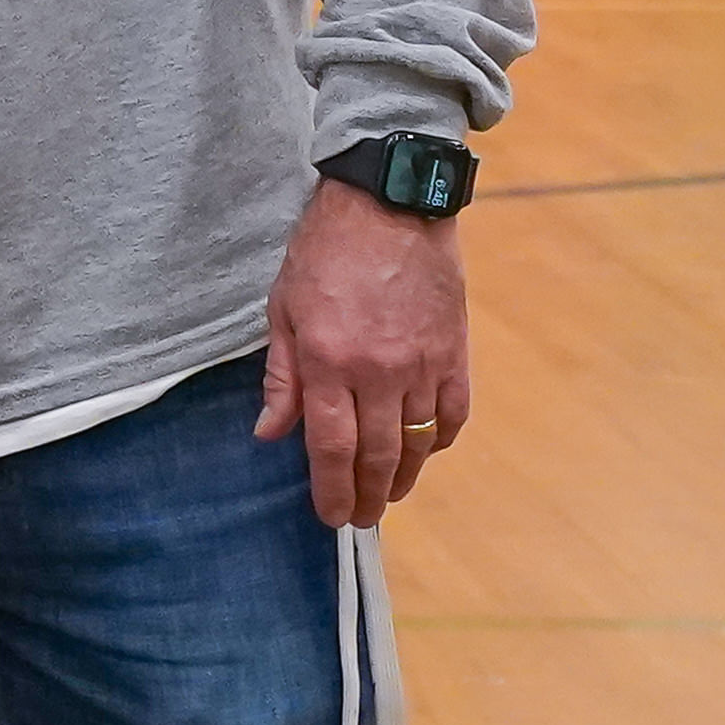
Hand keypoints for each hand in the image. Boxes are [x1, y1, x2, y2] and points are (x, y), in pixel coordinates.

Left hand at [256, 180, 468, 527]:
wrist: (389, 204)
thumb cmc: (323, 251)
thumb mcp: (283, 308)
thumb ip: (280, 375)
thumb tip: (270, 432)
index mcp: (328, 361)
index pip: (330, 446)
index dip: (330, 489)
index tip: (330, 516)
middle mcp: (378, 372)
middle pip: (376, 455)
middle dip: (367, 496)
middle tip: (360, 520)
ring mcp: (422, 364)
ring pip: (417, 442)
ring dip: (403, 477)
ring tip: (389, 496)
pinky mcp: (454, 352)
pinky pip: (453, 412)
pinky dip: (440, 440)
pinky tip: (425, 452)